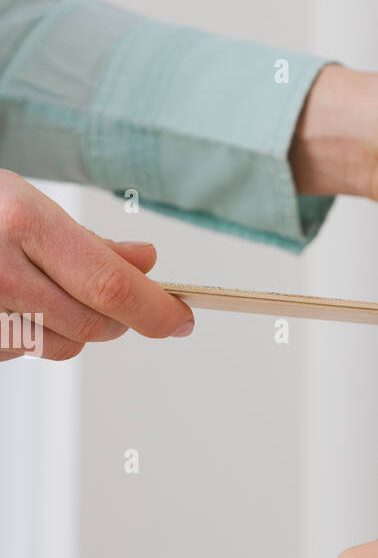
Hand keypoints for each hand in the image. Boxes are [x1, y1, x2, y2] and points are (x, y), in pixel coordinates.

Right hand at [0, 169, 194, 360]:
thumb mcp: (25, 202)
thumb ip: (89, 241)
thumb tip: (147, 262)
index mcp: (22, 222)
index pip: (110, 285)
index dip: (155, 310)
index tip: (181, 319)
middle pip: (92, 325)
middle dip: (120, 320)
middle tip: (125, 302)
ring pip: (62, 347)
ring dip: (74, 330)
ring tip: (48, 290)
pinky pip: (24, 354)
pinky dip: (34, 337)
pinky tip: (14, 304)